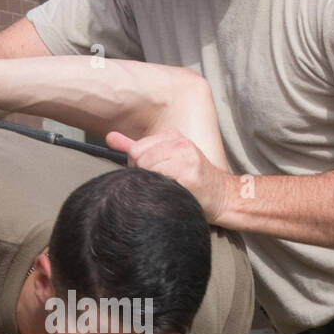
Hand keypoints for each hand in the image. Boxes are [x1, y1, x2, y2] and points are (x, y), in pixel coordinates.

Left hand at [106, 129, 235, 222]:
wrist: (223, 197)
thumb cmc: (193, 181)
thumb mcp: (166, 157)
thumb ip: (137, 148)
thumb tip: (109, 137)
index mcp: (174, 136)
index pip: (136, 149)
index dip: (139, 166)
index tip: (154, 174)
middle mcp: (180, 143)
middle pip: (139, 158)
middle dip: (143, 175)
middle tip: (162, 183)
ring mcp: (186, 158)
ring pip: (147, 170)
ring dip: (153, 185)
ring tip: (169, 188)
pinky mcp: (190, 175)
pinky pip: (159, 182)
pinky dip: (162, 191)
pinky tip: (175, 192)